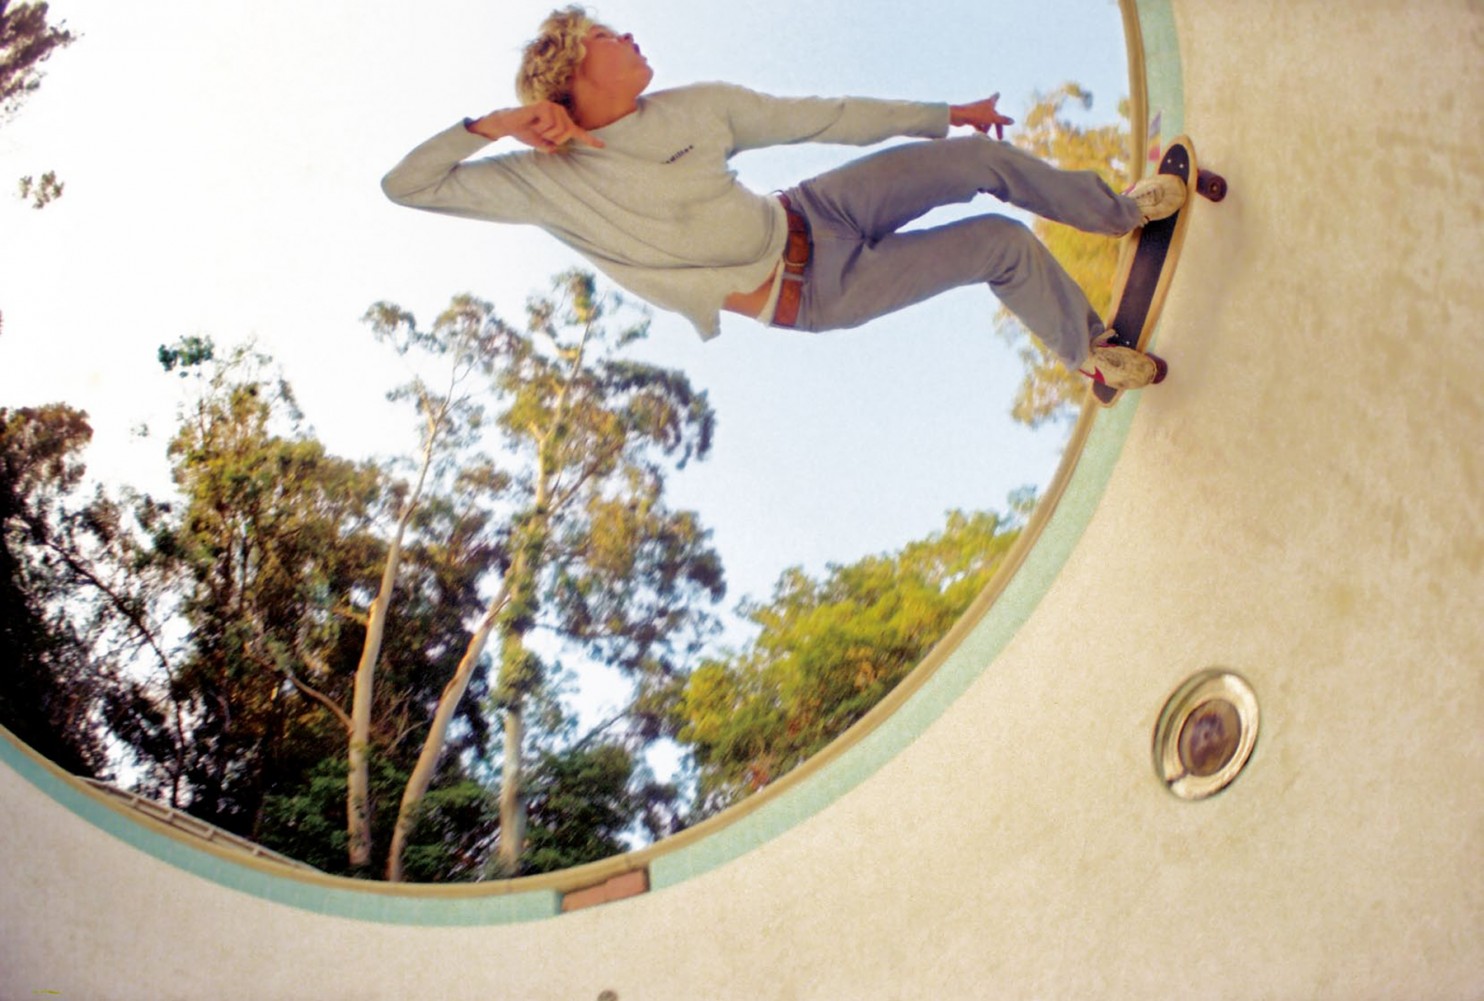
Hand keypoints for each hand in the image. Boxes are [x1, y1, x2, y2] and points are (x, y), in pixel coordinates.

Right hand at [468, 101, 604, 152]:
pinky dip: (540, 127)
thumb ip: (553, 146)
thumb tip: (557, 149)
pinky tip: (532, 122)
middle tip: (540, 134)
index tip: (602, 147)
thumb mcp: (542, 144)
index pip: (577, 133)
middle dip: (553, 139)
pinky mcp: (545, 106)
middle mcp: (560, 112)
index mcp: (561, 122)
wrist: (508, 125)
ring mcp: (553, 107)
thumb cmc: (525, 133)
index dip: (590, 140)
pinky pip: (549, 124)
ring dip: (545, 133)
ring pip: (559, 130)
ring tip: (535, 127)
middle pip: (567, 133)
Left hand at [949, 93, 1014, 139]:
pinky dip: (980, 129)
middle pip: (992, 115)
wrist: (958, 116)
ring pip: (985, 120)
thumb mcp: (991, 118)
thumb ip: (1002, 120)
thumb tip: (1013, 121)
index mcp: (989, 102)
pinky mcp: (970, 117)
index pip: (995, 97)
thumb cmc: (976, 115)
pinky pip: (978, 124)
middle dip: (996, 126)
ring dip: (987, 129)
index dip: (996, 96)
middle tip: (999, 137)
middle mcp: (983, 105)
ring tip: (987, 136)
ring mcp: (976, 111)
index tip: (998, 94)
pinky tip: (979, 135)